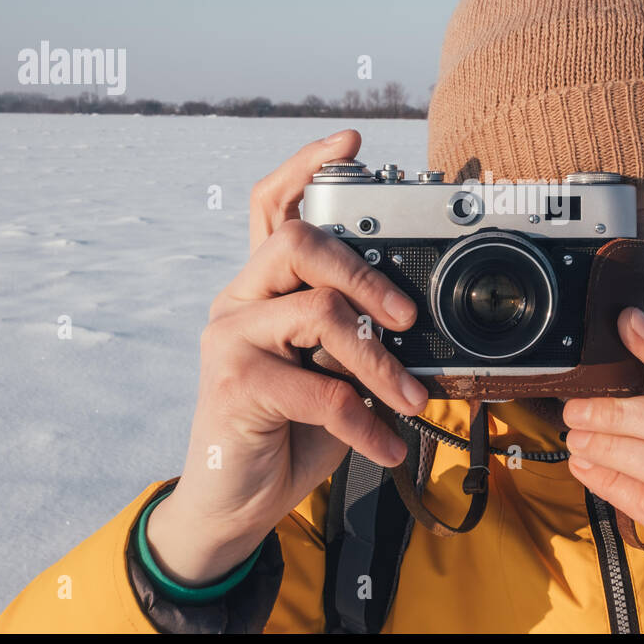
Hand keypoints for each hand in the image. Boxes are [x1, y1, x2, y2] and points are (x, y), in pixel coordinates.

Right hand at [146, 129, 427, 584]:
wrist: (236, 500)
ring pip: (319, 313)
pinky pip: (320, 389)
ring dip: (381, 362)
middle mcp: (239, 301)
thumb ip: (353, 333)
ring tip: (413, 400)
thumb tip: (412, 314)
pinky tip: (387, 443)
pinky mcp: (233, 384)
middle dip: (367, 274)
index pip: (273, 206)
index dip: (307, 166)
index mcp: (263, 287)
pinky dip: (366, 420)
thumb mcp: (331, 370)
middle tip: (409, 317)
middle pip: (299, 242)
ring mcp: (230, 339)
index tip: (351, 143)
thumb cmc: (291, 428)